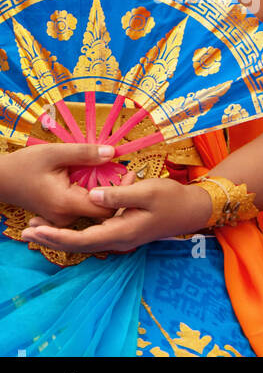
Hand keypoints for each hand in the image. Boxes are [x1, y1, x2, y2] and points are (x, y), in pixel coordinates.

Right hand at [0, 143, 118, 226]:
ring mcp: (63, 220)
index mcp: (66, 203)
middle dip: (116, 193)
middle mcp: (66, 217)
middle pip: (103, 211)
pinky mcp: (61, 217)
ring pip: (94, 210)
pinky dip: (92, 195)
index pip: (106, 207)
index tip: (129, 174)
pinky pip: (84, 209)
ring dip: (105, 194)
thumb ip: (84, 153)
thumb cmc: (24, 165)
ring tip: (114, 174)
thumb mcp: (53, 153)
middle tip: (126, 174)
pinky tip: (97, 180)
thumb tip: (113, 152)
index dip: (121, 193)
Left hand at [20, 178, 212, 253]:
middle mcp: (118, 240)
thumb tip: (92, 196)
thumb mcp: (147, 191)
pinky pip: (92, 238)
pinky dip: (73, 234)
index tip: (36, 231)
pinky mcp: (123, 233)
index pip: (81, 240)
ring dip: (59, 237)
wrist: (194, 210)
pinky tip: (63, 227)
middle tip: (25, 233)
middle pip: (78, 246)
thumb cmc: (172, 198)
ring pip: (84, 243)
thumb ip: (119, 194)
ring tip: (36, 231)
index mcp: (121, 231)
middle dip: (51, 240)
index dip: (56, 236)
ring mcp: (121, 238)